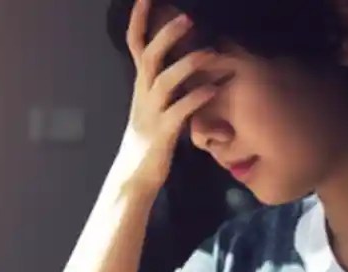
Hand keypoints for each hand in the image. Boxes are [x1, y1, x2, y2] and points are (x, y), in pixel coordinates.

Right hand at [121, 0, 221, 192]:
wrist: (134, 177)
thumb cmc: (150, 140)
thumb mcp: (156, 106)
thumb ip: (168, 84)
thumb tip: (188, 62)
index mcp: (141, 85)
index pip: (136, 45)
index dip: (139, 20)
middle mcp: (143, 95)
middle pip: (149, 57)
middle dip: (167, 35)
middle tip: (190, 17)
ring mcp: (151, 114)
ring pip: (164, 82)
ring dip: (188, 64)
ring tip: (211, 53)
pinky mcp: (162, 134)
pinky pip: (179, 112)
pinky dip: (196, 98)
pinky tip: (214, 88)